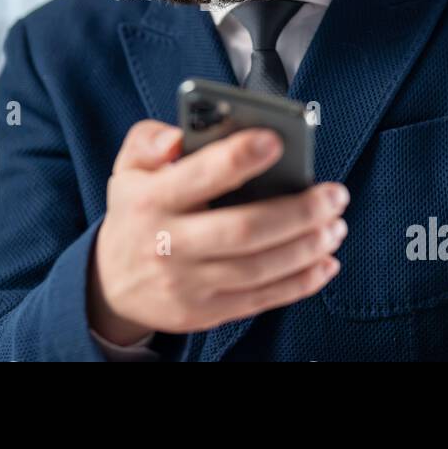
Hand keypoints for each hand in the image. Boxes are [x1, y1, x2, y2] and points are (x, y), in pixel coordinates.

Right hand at [87, 119, 348, 344]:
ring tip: (335, 224)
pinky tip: (325, 261)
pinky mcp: (206, 312)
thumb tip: (178, 137)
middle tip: (335, 194)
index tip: (276, 140)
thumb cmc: (135, 212)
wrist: (112, 283)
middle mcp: (168, 244)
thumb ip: (149, 140)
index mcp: (150, 199)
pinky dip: (301, 282)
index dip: (239, 158)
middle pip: (243, 230)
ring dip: (308, 247)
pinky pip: (262, 299)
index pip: (198, 176)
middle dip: (298, 212)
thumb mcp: (127, 167)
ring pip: (260, 268)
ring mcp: (188, 284)